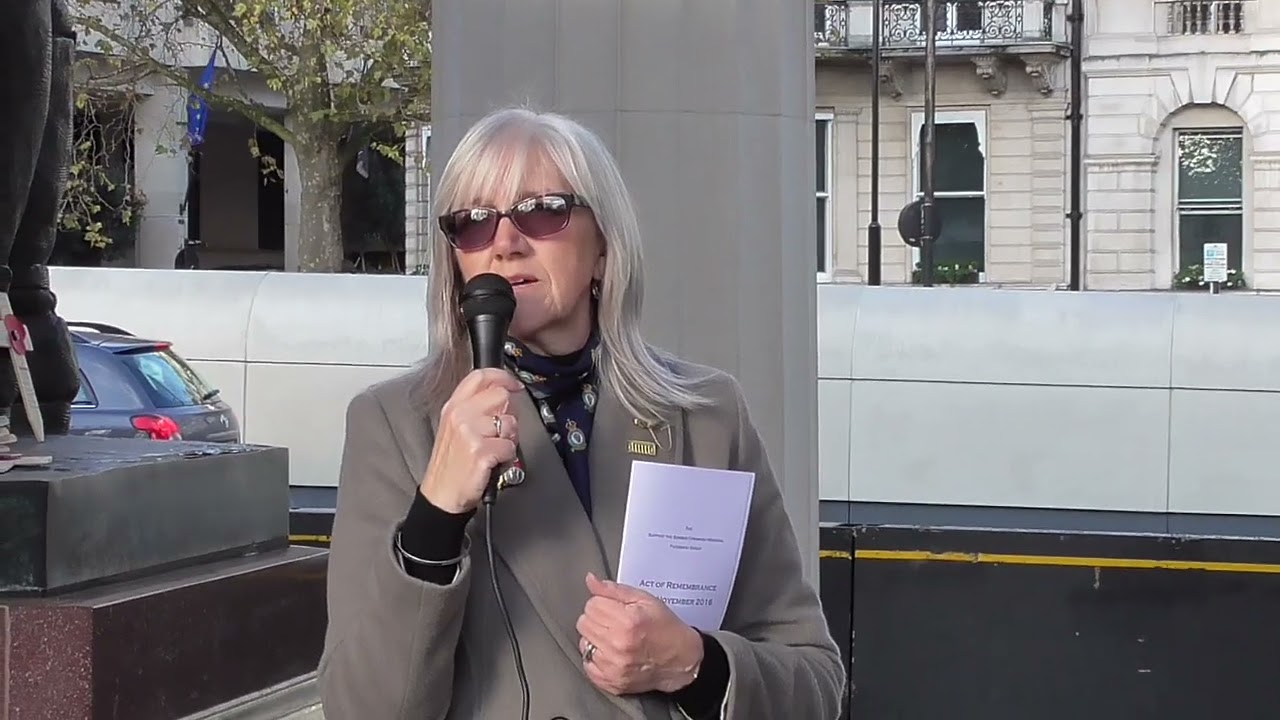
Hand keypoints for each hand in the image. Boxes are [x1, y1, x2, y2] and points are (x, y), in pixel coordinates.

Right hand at [420, 368, 523, 513]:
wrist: (441, 494)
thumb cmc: (451, 464)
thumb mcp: (454, 427)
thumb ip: (474, 408)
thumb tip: (502, 395)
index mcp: (453, 406)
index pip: (480, 377)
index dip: (503, 377)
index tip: (514, 385)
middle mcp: (460, 415)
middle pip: (501, 396)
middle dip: (508, 415)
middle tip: (499, 432)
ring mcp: (471, 433)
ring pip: (510, 423)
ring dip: (509, 439)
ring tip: (494, 449)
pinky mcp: (481, 451)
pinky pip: (510, 446)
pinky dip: (507, 457)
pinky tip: (493, 462)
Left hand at [576, 572, 703, 695]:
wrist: (681, 661)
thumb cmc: (666, 630)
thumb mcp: (645, 600)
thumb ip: (615, 590)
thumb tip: (591, 580)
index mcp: (628, 621)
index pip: (592, 604)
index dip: (602, 603)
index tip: (613, 608)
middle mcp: (618, 644)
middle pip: (584, 622)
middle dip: (597, 619)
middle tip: (614, 622)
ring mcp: (613, 666)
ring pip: (583, 642)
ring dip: (595, 638)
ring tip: (614, 638)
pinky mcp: (610, 682)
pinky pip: (587, 664)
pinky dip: (596, 657)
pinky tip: (611, 653)